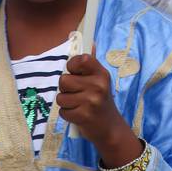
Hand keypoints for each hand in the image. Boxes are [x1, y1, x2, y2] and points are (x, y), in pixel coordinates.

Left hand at [57, 47, 139, 164]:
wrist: (110, 128)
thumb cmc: (101, 101)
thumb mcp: (100, 81)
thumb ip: (91, 63)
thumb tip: (90, 42)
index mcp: (101, 73)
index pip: (81, 59)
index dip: (72, 66)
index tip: (74, 73)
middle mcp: (98, 85)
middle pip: (64, 80)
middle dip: (66, 89)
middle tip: (77, 94)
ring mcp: (91, 101)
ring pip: (61, 97)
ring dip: (66, 103)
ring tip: (78, 105)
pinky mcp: (83, 115)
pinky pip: (63, 111)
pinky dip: (67, 114)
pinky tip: (78, 115)